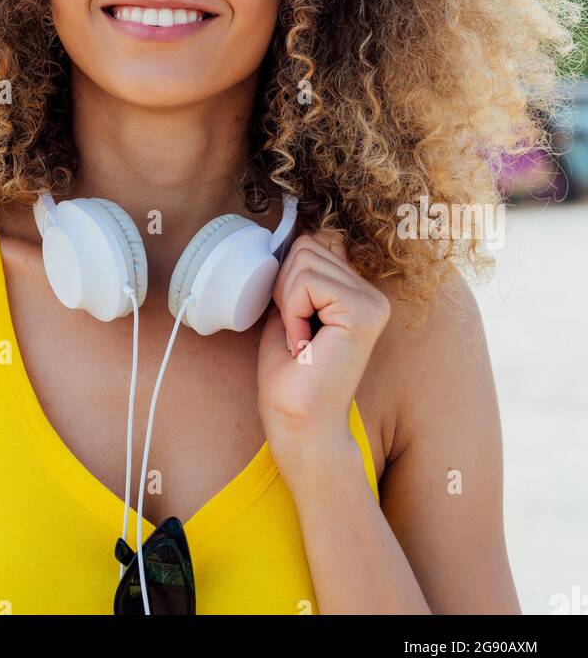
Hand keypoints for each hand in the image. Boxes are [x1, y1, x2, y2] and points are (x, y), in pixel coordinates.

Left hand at [257, 229, 389, 469]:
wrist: (298, 424)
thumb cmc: (290, 375)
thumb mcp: (291, 309)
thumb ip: (301, 275)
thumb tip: (303, 234)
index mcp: (358, 291)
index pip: (314, 241)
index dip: (288, 274)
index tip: (294, 318)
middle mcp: (372, 294)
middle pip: (307, 245)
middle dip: (285, 287)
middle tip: (297, 332)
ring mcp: (373, 301)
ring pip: (304, 260)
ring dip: (288, 301)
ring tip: (302, 340)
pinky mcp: (363, 312)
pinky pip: (308, 281)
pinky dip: (293, 310)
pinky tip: (305, 343)